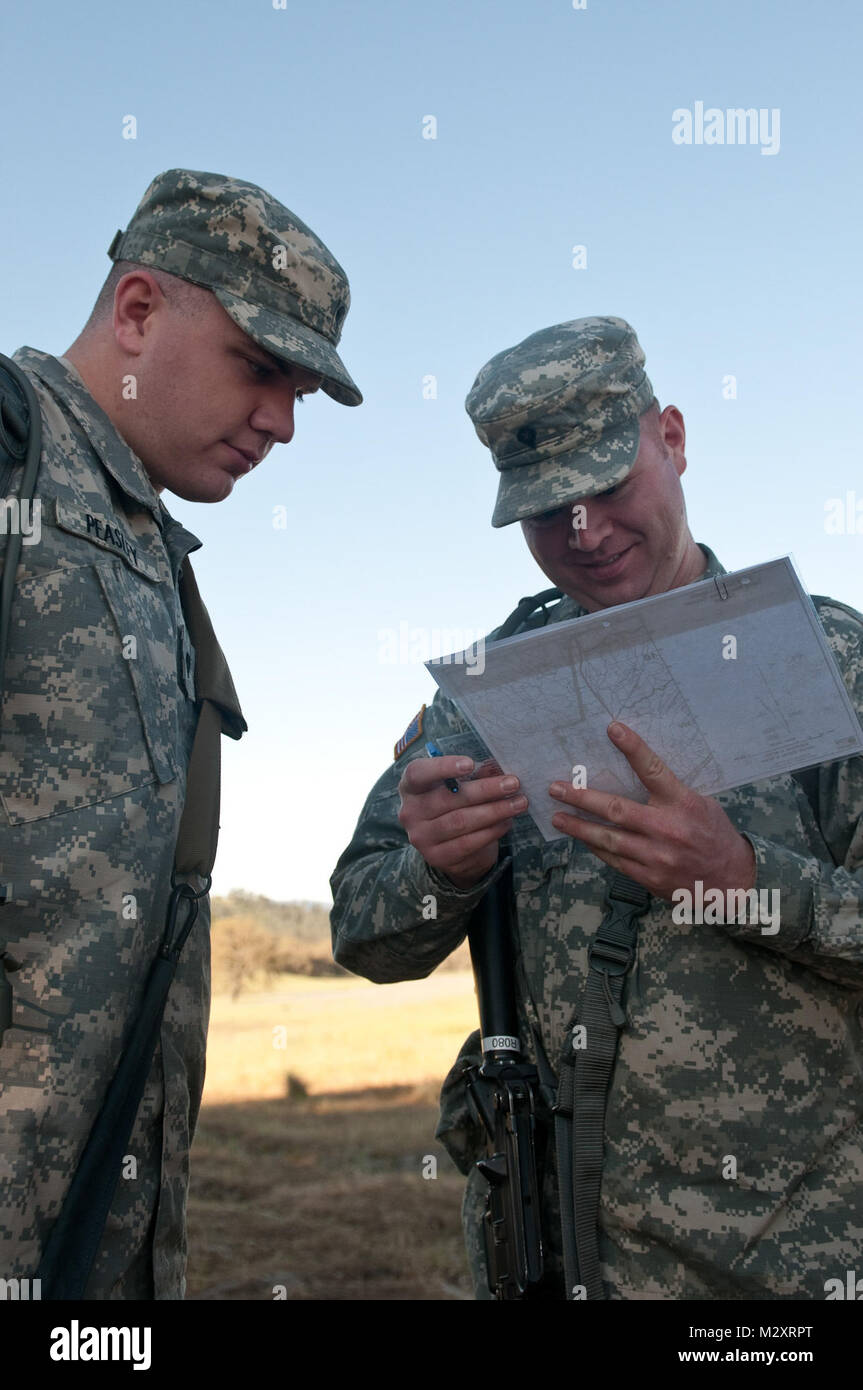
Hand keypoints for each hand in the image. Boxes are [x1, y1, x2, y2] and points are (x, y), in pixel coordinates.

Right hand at [398, 755, 527, 887]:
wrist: (451, 847)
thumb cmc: (455, 805)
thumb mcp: (462, 785)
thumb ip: (475, 774)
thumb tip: (495, 766)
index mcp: (411, 787)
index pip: (418, 773)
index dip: (443, 767)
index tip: (470, 764)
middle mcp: (410, 812)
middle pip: (449, 798)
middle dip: (486, 790)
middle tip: (513, 783)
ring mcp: (421, 837)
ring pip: (461, 821)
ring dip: (494, 811)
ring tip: (518, 803)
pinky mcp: (437, 857)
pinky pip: (467, 843)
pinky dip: (491, 831)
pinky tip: (506, 822)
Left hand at [548, 721, 755, 902]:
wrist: (732, 881)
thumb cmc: (714, 835)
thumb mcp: (700, 804)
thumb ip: (669, 792)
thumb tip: (635, 774)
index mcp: (683, 804)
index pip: (653, 770)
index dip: (633, 748)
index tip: (614, 729)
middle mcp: (667, 829)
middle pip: (616, 809)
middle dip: (582, 797)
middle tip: (556, 788)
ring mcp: (656, 856)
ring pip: (608, 838)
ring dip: (579, 827)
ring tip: (558, 817)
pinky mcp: (649, 877)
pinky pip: (614, 859)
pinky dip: (596, 846)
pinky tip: (581, 838)